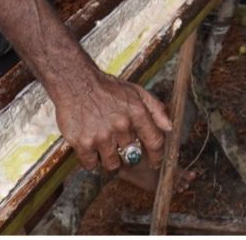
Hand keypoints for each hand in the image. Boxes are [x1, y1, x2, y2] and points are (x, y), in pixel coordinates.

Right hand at [49, 69, 172, 172]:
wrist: (76, 81)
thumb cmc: (107, 89)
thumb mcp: (136, 92)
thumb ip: (156, 110)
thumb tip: (170, 128)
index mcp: (136, 113)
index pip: (155, 142)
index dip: (157, 156)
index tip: (155, 162)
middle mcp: (120, 126)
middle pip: (132, 156)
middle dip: (128, 154)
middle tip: (121, 146)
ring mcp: (101, 136)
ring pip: (112, 164)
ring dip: (110, 159)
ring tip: (105, 146)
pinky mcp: (82, 142)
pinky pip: (91, 164)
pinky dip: (92, 159)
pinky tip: (91, 146)